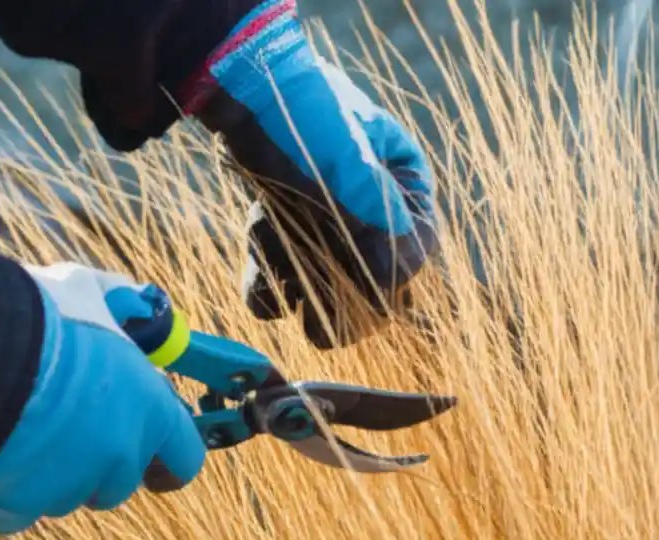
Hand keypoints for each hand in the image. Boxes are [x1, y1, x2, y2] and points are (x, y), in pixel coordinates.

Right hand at [0, 263, 205, 535]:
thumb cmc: (38, 316)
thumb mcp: (90, 293)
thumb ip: (119, 306)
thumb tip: (131, 303)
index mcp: (150, 410)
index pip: (185, 457)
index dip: (169, 459)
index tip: (156, 459)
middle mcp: (119, 455)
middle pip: (118, 481)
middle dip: (96, 463)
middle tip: (63, 425)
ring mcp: (69, 486)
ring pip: (64, 495)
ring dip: (46, 474)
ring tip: (14, 426)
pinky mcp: (19, 505)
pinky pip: (13, 513)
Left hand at [186, 1, 439, 347]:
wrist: (241, 89)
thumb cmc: (306, 116)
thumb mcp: (351, 159)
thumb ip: (379, 215)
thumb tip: (398, 276)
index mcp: (402, 186)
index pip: (417, 248)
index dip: (397, 279)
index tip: (374, 294)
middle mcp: (368, 213)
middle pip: (373, 282)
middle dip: (344, 305)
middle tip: (324, 330)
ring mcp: (324, 227)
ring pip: (323, 288)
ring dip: (299, 289)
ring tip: (273, 258)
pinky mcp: (283, 235)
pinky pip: (282, 283)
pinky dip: (268, 286)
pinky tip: (259, 273)